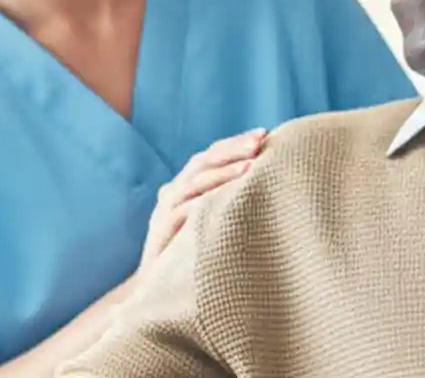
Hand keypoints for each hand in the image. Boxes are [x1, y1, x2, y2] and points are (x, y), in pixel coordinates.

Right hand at [139, 128, 266, 271]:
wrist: (155, 290)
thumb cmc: (191, 255)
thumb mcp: (209, 221)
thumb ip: (226, 201)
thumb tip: (270, 183)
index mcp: (185, 185)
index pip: (211, 155)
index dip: (235, 143)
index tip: (265, 134)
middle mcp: (173, 192)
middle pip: (203, 161)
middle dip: (232, 149)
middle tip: (259, 141)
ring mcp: (164, 211)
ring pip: (195, 183)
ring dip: (223, 173)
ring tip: (250, 166)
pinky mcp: (161, 232)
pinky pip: (183, 213)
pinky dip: (203, 203)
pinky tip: (223, 199)